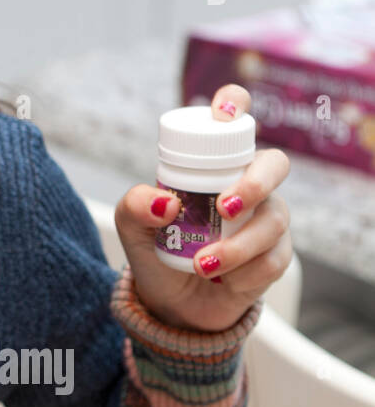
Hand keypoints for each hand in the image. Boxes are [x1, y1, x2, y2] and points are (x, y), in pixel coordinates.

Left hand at [114, 84, 291, 331]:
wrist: (170, 300)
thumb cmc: (155, 248)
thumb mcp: (131, 226)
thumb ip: (136, 206)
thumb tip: (168, 203)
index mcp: (213, 166)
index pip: (233, 124)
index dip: (235, 106)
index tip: (224, 111)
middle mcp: (248, 184)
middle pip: (274, 164)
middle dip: (255, 183)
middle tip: (224, 206)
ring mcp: (267, 219)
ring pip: (273, 220)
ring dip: (237, 246)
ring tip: (201, 264)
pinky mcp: (276, 256)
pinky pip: (273, 259)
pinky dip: (243, 272)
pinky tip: (220, 280)